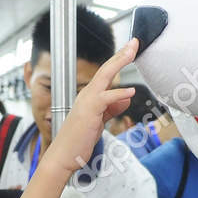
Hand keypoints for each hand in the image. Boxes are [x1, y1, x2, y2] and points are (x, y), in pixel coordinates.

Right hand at [40, 41, 137, 179]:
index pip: (106, 73)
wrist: (63, 156)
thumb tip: (126, 97)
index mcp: (89, 96)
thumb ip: (112, 108)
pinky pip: (105, 99)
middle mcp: (87, 95)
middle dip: (121, 54)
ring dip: (119, 63)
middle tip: (134, 42)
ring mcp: (87, 102)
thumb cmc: (78, 140)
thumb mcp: (99, 121)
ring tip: (132, 52)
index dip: (119, 60)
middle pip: (106, 69)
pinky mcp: (89, 112)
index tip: (130, 49)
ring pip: (104, 77)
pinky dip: (118, 94)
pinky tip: (130, 92)